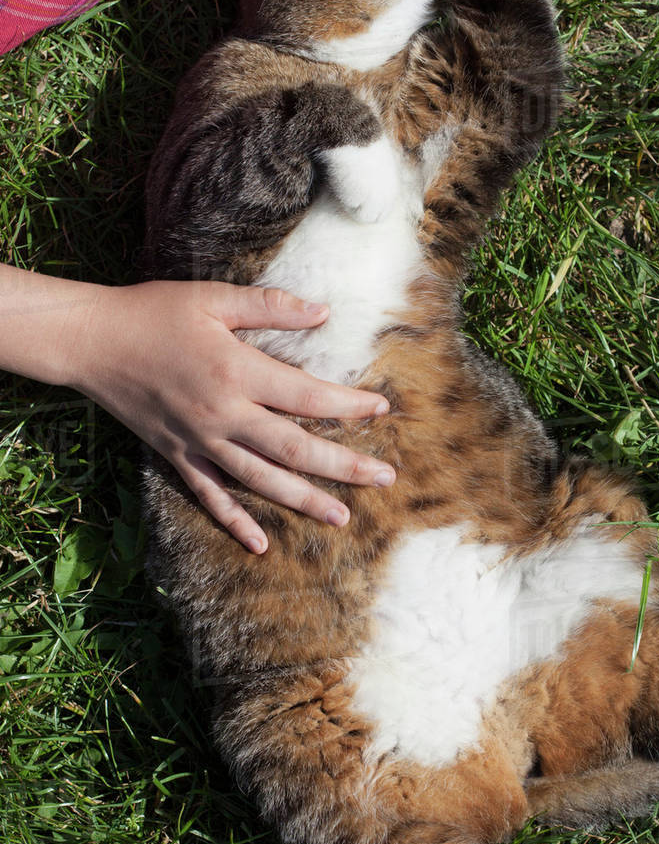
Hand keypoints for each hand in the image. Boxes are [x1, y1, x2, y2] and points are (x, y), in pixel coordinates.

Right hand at [69, 280, 394, 551]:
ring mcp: (199, 441)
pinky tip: (260, 544)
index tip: (382, 408)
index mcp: (237, 371)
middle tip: (384, 478)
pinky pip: (210, 496)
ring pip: (261, 479)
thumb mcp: (213, 299)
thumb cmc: (153, 313)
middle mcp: (223, 414)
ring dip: (303, 500)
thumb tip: (323, 312)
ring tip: (342, 517)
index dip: (349, 404)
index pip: (308, 396)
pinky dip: (235, 521)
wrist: (90, 342)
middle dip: (344, 465)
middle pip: (295, 448)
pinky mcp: (176, 455)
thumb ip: (269, 307)